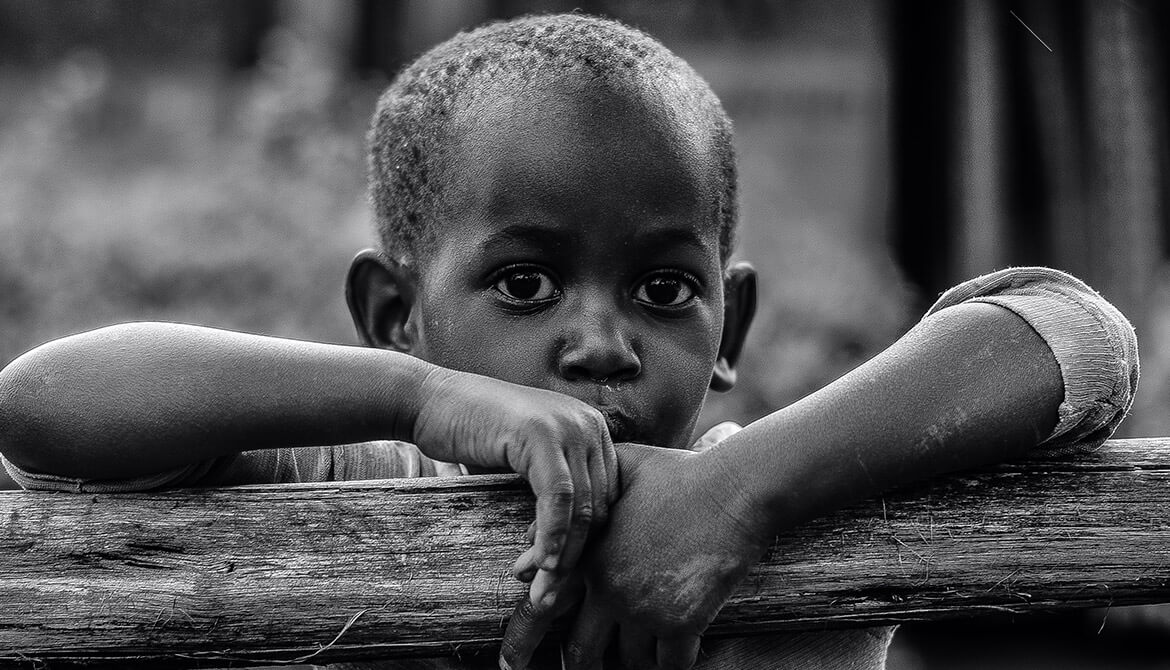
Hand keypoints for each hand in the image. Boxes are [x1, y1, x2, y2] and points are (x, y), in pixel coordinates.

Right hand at [413, 367, 618, 607]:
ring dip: (560, 557)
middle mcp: (589, 424)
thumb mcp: (525, 463)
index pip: (605, 499)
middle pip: (599, 507)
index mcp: (592, 431)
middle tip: (547, 593)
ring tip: (537, 588)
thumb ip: (553, 491)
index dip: (584, 544)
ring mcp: (568, 425)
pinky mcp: (542, 434)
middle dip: (574, 558)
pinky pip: (558, 498)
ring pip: (581, 508)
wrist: (428, 401)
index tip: (557, 576)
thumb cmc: (471, 436)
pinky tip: (538, 563)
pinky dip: (551, 536)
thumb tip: (571, 551)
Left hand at [501, 443, 772, 669]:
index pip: (544, 608)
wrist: (733, 491)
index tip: (507, 665)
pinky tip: (671, 662)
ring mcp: (646, 610)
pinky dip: (670, 668)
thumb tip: (536, 525)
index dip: (522, 641)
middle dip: (577, 665)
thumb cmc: (679, 474)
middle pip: (581, 650)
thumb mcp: (621, 471)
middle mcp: (611, 590)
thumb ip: (579, 497)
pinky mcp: (684, 624)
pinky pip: (671, 666)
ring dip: (629, 664)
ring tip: (630, 661)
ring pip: (627, 662)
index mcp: (590, 556)